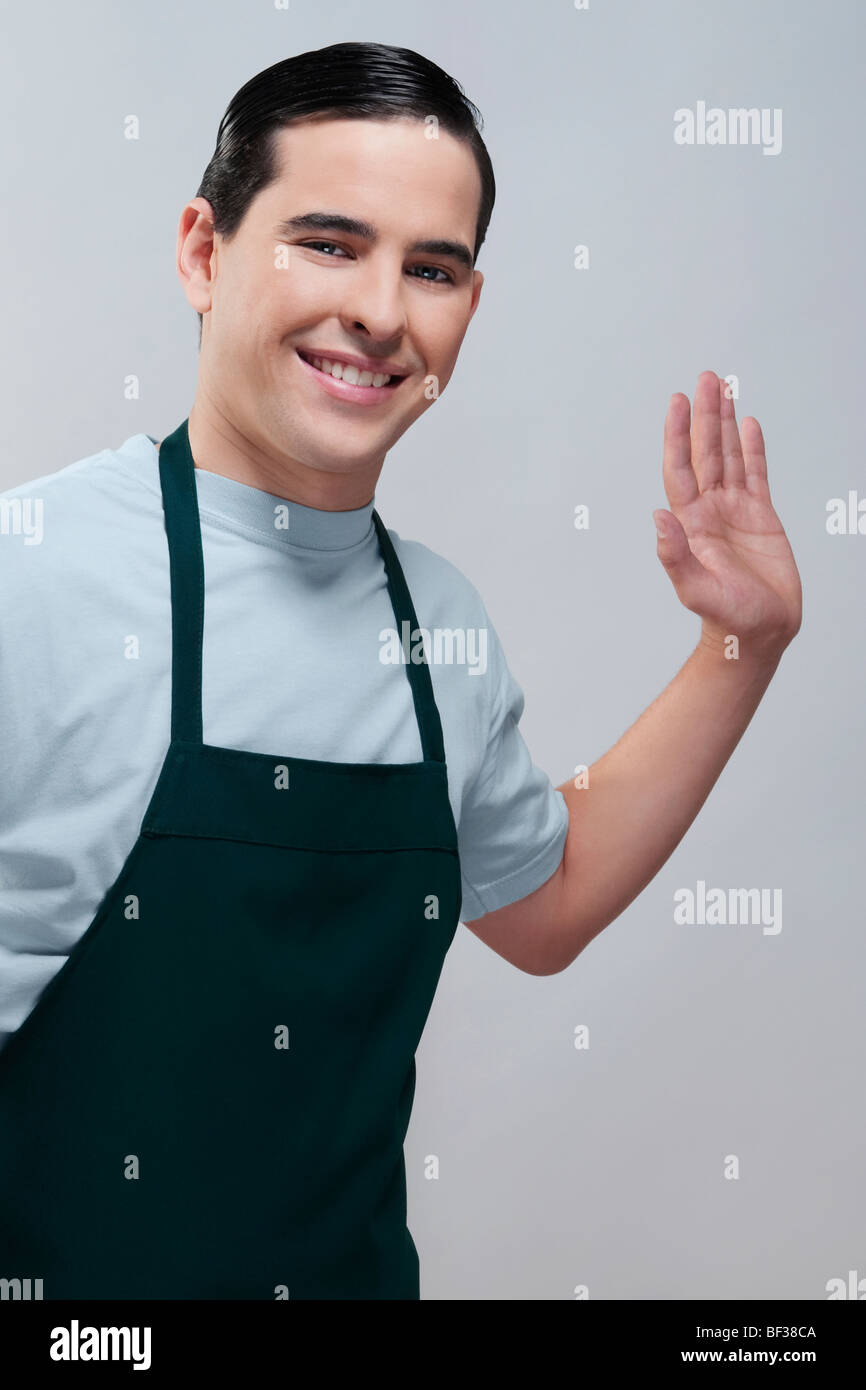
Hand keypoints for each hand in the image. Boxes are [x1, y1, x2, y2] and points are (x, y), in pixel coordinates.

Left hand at [654, 371, 801, 663]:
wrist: (759, 632)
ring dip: (725, 424)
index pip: (680, 468)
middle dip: (704, 416)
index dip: (677, 435)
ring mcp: (735, 511)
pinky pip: (755, 473)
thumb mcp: (696, 588)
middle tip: (705, 379)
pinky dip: (752, 448)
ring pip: (728, 456)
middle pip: (705, 453)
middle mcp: (710, 510)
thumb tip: (658, 517)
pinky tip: (749, 425)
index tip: (678, 402)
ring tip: (723, 389)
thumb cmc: (727, 617)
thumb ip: (675, 555)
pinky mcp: (761, 516)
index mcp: (691, 522)